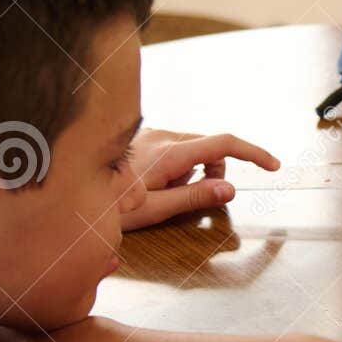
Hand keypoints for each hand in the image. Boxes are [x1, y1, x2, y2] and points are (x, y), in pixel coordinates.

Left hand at [121, 128, 280, 230]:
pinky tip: (152, 183)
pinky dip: (178, 166)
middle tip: (192, 198)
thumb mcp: (154, 208)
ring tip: (162, 193)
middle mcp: (163, 135)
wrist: (68, 185)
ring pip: (192, 149)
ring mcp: (152, 133)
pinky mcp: (143, 137)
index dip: (253, 153)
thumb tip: (230, 188)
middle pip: (210, 148)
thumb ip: (195, 196)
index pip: (224, 144)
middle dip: (214, 172)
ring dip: (193, 171)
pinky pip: (174, 148)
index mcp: (170, 153)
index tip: (273, 166)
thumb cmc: (107, 204)